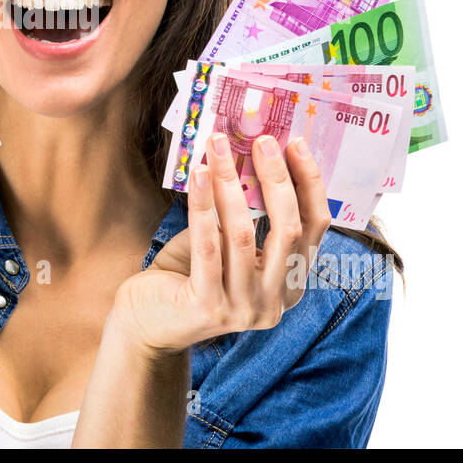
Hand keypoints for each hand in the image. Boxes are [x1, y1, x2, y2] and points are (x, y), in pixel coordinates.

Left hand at [110, 132, 330, 354]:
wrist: (147, 324)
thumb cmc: (188, 275)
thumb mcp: (227, 244)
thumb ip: (245, 213)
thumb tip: (249, 153)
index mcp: (290, 285)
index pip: (315, 228)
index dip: (309, 183)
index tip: (295, 143)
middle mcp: (275, 303)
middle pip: (289, 229)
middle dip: (276, 177)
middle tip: (260, 139)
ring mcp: (243, 309)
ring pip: (244, 233)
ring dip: (232, 183)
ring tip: (219, 147)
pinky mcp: (207, 307)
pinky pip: (208, 246)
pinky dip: (203, 205)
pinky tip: (200, 174)